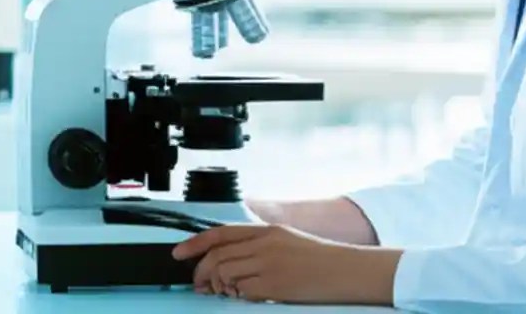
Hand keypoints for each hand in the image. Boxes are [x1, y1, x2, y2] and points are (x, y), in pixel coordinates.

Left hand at [171, 224, 399, 304]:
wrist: (347, 270)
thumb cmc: (321, 259)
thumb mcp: (287, 241)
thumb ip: (259, 245)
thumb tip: (228, 261)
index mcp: (267, 230)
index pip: (221, 233)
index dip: (194, 243)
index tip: (179, 253)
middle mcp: (265, 244)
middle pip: (218, 256)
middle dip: (202, 272)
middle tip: (201, 284)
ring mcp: (269, 264)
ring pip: (226, 274)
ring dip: (219, 286)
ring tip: (226, 292)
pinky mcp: (274, 286)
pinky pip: (243, 291)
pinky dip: (239, 296)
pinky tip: (247, 296)